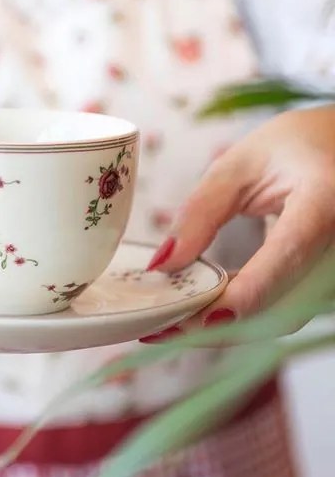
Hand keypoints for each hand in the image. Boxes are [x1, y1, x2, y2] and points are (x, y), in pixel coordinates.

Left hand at [143, 105, 334, 338]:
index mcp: (327, 199)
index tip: (198, 317)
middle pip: (282, 303)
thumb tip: (163, 265)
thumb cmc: (295, 148)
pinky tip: (204, 312)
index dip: (246, 292)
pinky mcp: (327, 283)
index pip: (288, 255)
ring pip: (283, 318)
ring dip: (225, 328)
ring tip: (171, 324)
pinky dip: (242, 317)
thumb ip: (201, 212)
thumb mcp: (239, 164)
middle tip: (159, 328)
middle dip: (217, 324)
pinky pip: (286, 311)